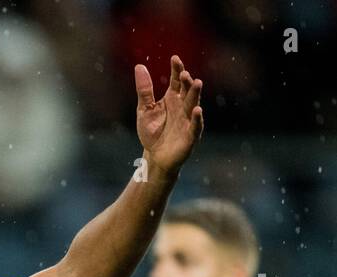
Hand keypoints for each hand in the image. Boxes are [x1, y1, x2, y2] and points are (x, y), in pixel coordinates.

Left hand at [135, 56, 203, 174]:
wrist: (155, 156)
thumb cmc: (152, 132)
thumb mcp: (144, 109)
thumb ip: (144, 90)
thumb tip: (139, 66)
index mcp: (172, 99)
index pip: (176, 81)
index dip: (177, 70)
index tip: (174, 58)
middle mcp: (183, 107)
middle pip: (187, 91)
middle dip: (186, 82)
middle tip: (184, 73)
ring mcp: (188, 120)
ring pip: (193, 104)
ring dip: (195, 94)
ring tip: (196, 82)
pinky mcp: (190, 136)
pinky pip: (195, 126)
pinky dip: (197, 118)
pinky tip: (197, 110)